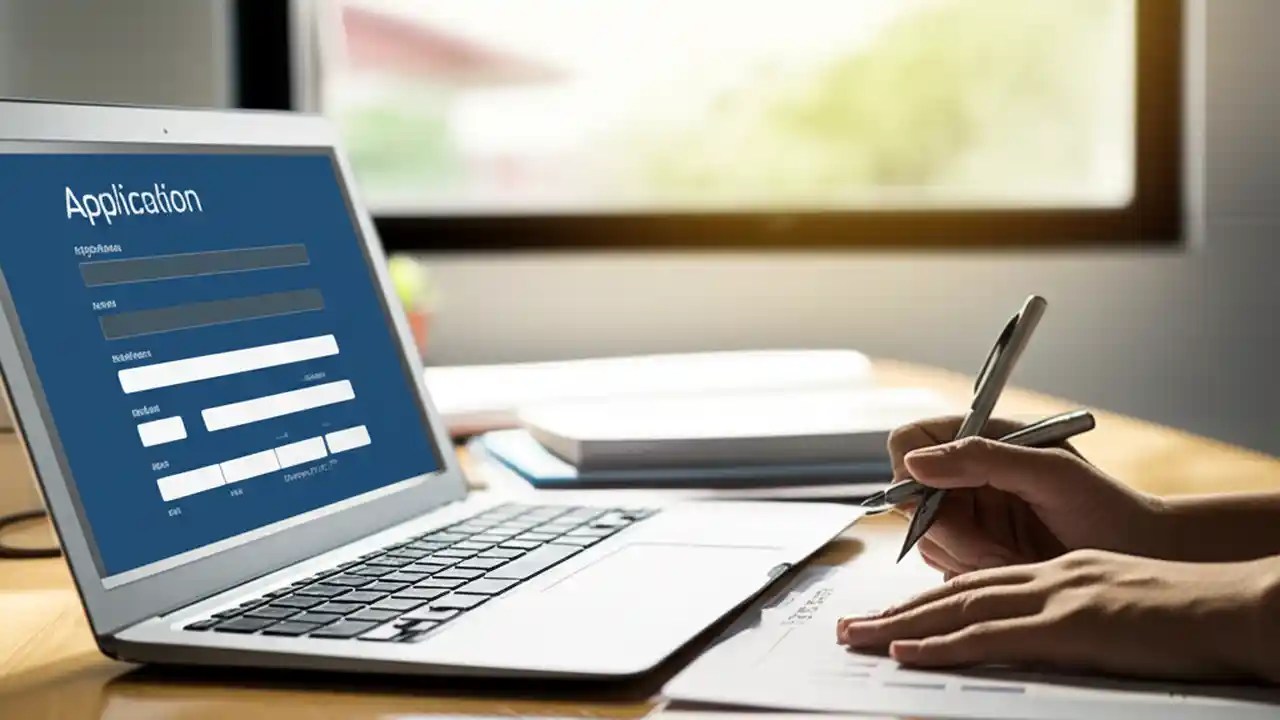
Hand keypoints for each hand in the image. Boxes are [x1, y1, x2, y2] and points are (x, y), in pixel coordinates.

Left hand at [836, 549, 1279, 681]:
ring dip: (900, 627)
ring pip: (958, 610)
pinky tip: (906, 653)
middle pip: (956, 593)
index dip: (931, 602)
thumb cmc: (1195, 616)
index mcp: (1063, 574)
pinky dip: (941, 645)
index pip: (981, 586)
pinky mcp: (1068, 625)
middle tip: (850, 629)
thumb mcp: (1124, 605)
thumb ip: (1080, 615)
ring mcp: (1057, 599)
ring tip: (857, 640)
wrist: (1240, 605)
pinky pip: (989, 635)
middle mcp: (1050, 578)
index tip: (894, 618)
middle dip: (897, 613)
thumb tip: (1054, 637)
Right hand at [885, 416, 1169, 576]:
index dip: (907, 471)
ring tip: (1016, 558)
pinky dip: (973, 573)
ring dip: (968, 556)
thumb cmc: (1109, 509)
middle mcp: (968, 474)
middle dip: (951, 531)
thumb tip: (914, 462)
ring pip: (926, 537)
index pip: (908, 441)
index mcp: (981, 438)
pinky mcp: (975, 553)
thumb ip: (980, 459)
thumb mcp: (1049, 473)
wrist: (1141, 557)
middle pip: (910, 499)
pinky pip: (944, 566)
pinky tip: (1012, 569)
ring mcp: (969, 515)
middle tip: (994, 549)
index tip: (927, 501)